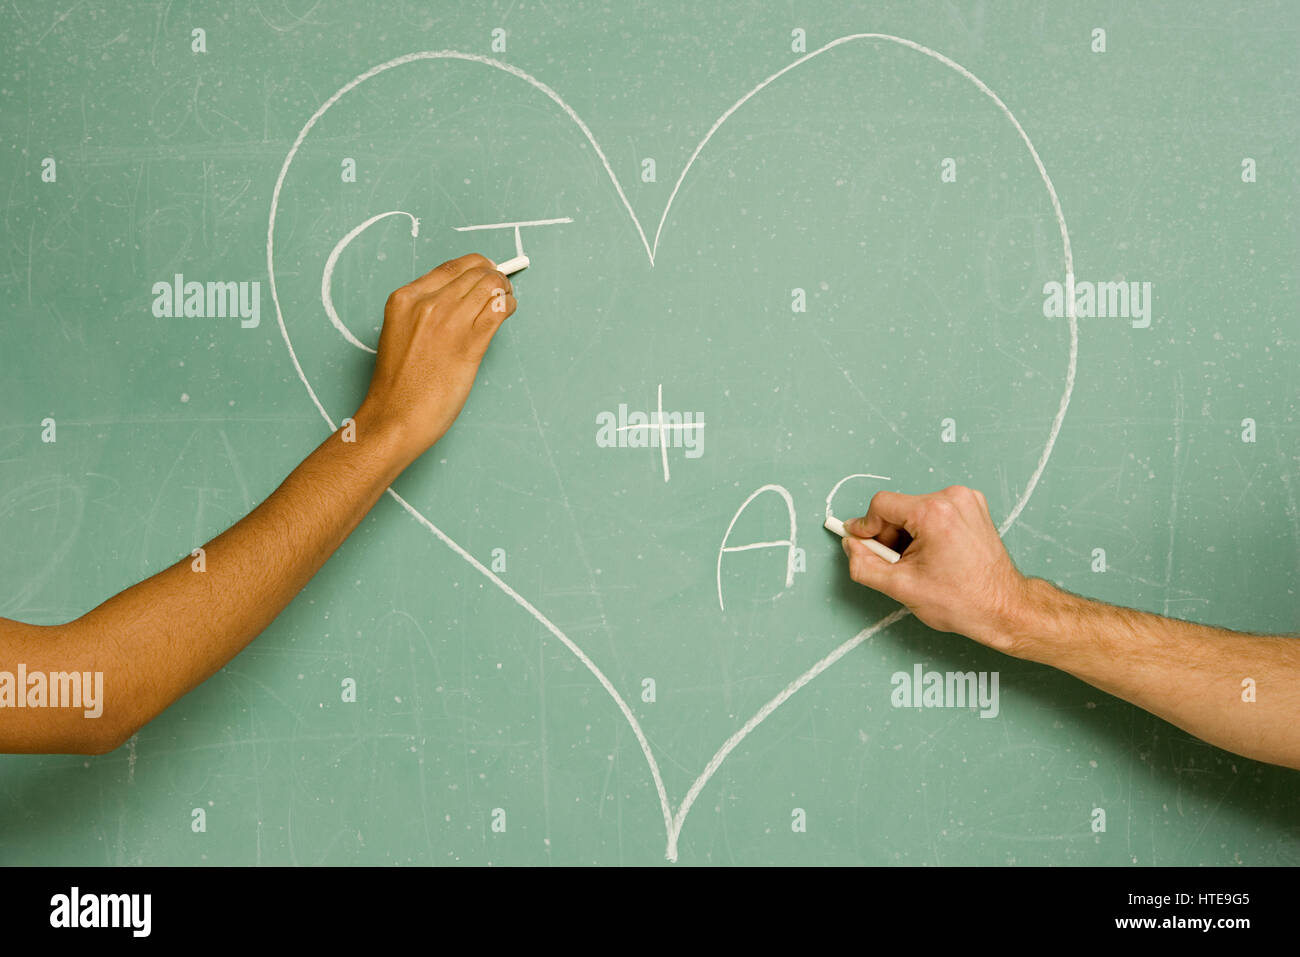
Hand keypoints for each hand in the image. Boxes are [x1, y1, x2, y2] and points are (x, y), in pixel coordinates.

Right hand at [356, 253, 515, 461]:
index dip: (477, 265)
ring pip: (491, 285)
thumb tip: (464, 296)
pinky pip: (499, 310)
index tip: (486, 271)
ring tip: (505, 302)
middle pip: (475, 272)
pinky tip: (507, 312)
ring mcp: (449, 322)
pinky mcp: (469, 344)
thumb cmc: (399, 383)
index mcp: (406, 298)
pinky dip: (508, 306)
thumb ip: (426, 310)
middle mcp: (428, 303)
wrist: (395, 415)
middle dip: (494, 277)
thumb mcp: (402, 331)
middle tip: (501, 289)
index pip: (452, 266)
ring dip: (504, 291)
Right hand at [839, 485, 1034, 654]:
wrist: (1003, 608)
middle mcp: (953, 498)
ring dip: (907, 534)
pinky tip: (933, 555)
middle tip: (895, 564)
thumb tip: (851, 546)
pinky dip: (926, 531)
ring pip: (916, 510)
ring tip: (918, 563)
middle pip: (899, 508)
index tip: (862, 544)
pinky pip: (935, 512)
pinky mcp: (974, 507)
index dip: (866, 527)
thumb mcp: (901, 587)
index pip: (881, 505)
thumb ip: (864, 565)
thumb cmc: (962, 600)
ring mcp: (967, 500)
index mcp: (934, 513)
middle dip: (889, 535)